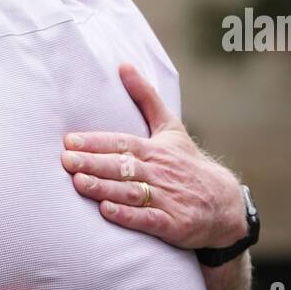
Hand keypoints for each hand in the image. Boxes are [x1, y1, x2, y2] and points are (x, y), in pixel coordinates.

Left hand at [61, 62, 246, 249]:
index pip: (122, 143)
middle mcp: (160, 171)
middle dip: (93, 163)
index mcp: (156, 149)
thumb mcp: (170, 128)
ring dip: (105, 188)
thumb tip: (123, 65)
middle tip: (66, 160)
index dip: (95, 142)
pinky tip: (106, 211)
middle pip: (123, 166)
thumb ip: (145, 98)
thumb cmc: (186, 163)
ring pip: (132, 191)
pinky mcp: (174, 224)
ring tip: (79, 184)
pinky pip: (148, 219)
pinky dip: (127, 216)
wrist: (224, 204)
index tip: (69, 141)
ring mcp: (168, 198)